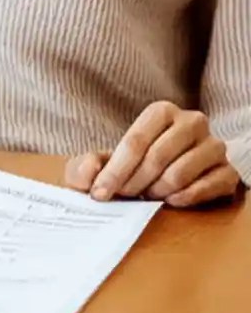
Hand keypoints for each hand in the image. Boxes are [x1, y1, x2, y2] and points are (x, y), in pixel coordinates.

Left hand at [65, 101, 241, 207]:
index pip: (135, 142)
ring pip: (180, 174)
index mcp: (162, 111)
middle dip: (133, 183)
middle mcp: (193, 122)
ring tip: (147, 195)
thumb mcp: (102, 164)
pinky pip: (208, 187)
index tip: (99, 193)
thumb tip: (89, 171)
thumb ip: (85, 166)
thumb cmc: (132, 166)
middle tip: (123, 197)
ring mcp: (214, 146)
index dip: (114, 171)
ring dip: (156, 192)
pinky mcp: (228, 171)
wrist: (169, 176)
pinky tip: (170, 200)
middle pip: (156, 158)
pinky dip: (184, 198)